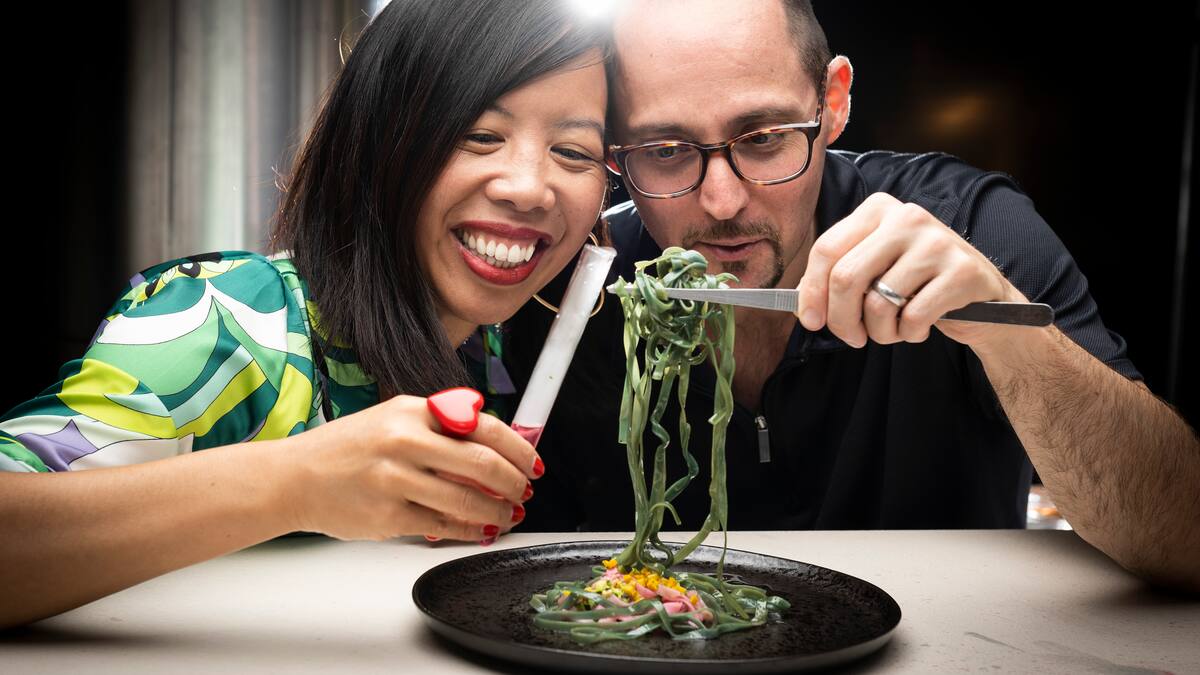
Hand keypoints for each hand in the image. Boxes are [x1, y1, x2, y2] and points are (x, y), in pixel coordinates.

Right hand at [282, 394, 538, 542]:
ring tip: (508, 514)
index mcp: (412, 411)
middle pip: (483, 464)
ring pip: (467, 500)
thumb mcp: (394, 417)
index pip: (484, 427)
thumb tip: (495, 442)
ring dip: (499, 511)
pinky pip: (443, 526)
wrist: (294, 477)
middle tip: (526, 492)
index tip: (532, 463)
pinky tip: (481, 530)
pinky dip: (470, 531)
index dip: (518, 448)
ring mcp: (395, 480)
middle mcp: (404, 441)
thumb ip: (441, 423)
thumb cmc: (347, 448)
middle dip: (515, 483)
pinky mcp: (388, 516)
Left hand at [795, 192, 1026, 348]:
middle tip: (853, 338)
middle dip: (842, 320)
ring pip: (878, 304)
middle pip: (846, 278)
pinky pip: (913, 318)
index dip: (811, 291)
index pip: (826, 250)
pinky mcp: (962, 271)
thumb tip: (802, 305)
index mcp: (878, 209)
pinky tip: (918, 328)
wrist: (981, 295)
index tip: (811, 321)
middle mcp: (907, 217)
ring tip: (893, 331)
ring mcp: (937, 242)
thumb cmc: (916, 284)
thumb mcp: (875, 269)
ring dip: (879, 333)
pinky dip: (909, 335)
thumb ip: (837, 277)